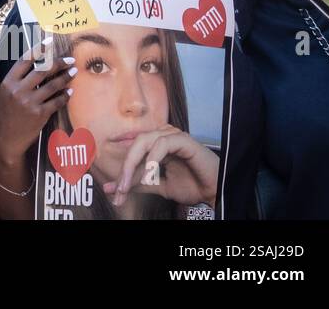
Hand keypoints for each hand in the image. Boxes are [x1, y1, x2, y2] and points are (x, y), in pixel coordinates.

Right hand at [0, 42, 75, 161]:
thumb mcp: (5, 93)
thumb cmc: (6, 113)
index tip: (50, 42)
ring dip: (66, 77)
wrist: (7, 138)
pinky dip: (65, 95)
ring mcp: (30, 103)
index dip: (38, 49)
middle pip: (42, 70)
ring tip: (74, 71)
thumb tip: (38, 64)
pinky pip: (57, 101)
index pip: (25, 60)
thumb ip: (18, 80)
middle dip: (59, 62)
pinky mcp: (40, 114)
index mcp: (8, 82)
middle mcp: (18, 90)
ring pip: (52, 85)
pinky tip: (70, 90)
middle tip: (70, 59)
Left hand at [104, 125, 218, 208]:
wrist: (217, 191)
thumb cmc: (192, 186)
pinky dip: (152, 160)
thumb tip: (111, 189)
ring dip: (134, 165)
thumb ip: (138, 184)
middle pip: (134, 146)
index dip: (122, 173)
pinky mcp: (183, 139)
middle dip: (124, 168)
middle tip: (119, 189)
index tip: (114, 192)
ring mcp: (172, 135)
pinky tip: (149, 175)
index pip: (132, 154)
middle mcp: (162, 136)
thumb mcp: (159, 186)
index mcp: (155, 145)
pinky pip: (162, 144)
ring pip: (144, 142)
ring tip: (130, 184)